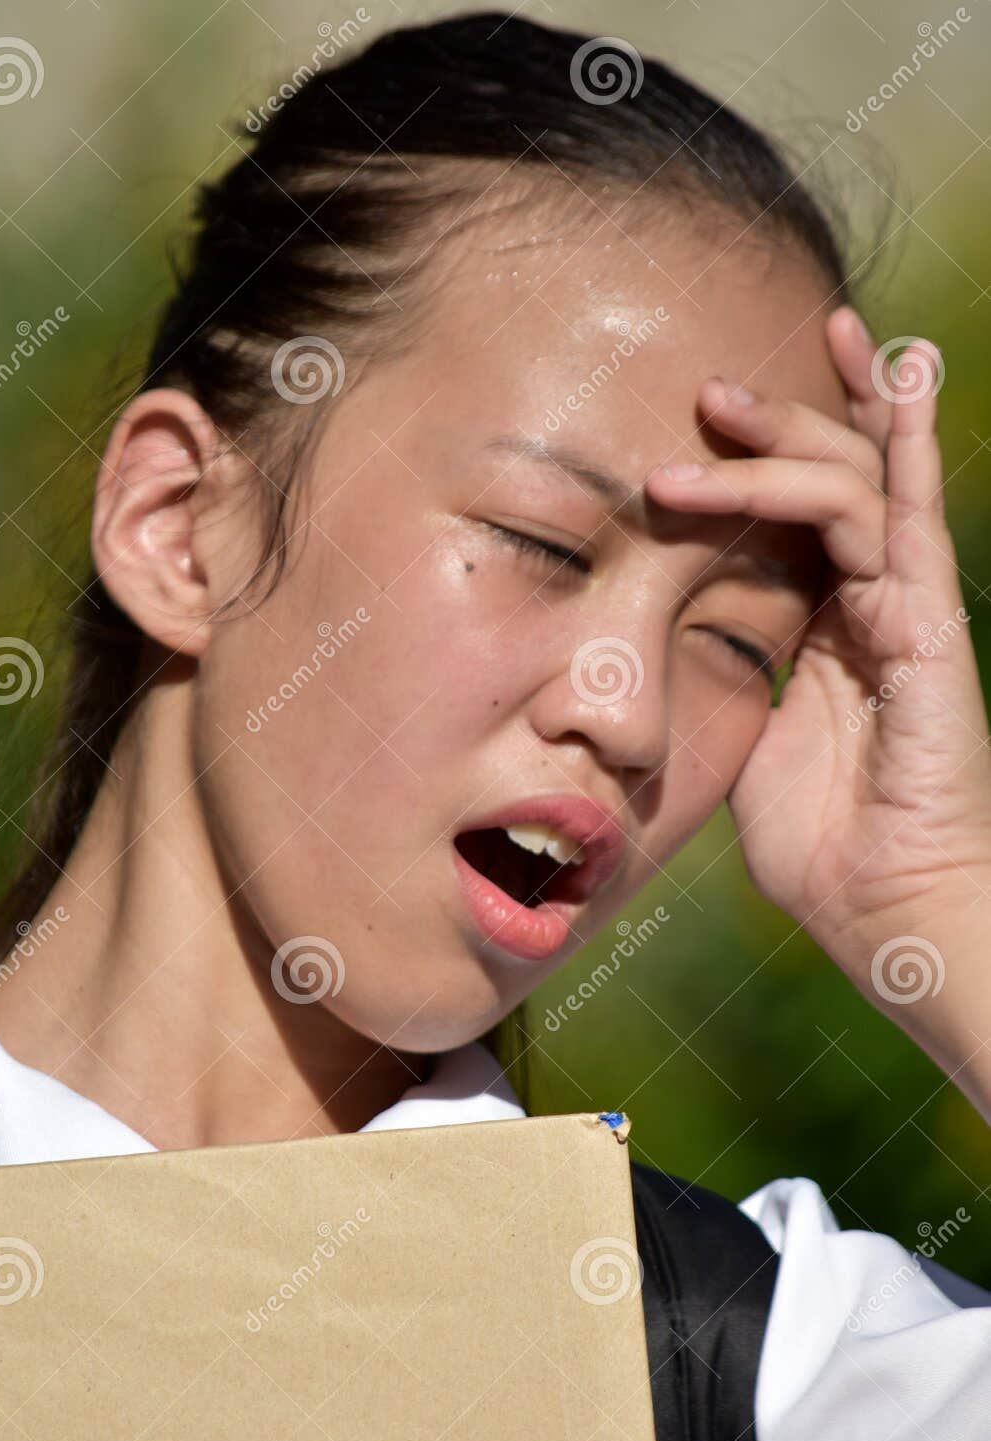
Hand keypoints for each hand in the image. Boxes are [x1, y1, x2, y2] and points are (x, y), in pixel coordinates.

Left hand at [644, 308, 990, 982]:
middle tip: (703, 390)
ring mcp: (907, 608)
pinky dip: (908, 440)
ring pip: (853, 485)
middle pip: (831, 478)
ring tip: (715, 401)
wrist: (885, 913)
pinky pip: (912, 518)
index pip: (807, 513)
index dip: (775, 449)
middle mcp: (873, 603)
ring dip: (788, 436)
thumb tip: (666, 641)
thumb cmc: (823, 847)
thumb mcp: (748, 743)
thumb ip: (729, 678)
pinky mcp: (931, 626)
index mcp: (830, 627)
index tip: (712, 401)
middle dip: (773, 423)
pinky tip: (901, 370)